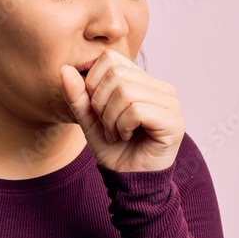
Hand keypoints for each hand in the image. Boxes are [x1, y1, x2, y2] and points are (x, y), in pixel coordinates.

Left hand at [60, 49, 184, 172]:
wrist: (128, 179)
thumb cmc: (113, 148)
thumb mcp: (88, 119)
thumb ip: (78, 95)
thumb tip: (64, 69)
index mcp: (144, 81)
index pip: (110, 58)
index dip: (93, 83)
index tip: (97, 109)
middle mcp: (161, 88)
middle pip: (116, 74)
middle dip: (100, 103)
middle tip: (106, 125)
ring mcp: (171, 103)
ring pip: (125, 92)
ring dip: (110, 119)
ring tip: (116, 133)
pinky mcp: (174, 121)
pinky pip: (136, 110)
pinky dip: (122, 126)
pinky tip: (126, 137)